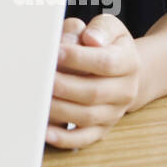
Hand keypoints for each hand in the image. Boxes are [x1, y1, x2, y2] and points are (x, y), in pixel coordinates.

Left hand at [46, 13, 140, 149]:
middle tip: (42, 78)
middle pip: (94, 92)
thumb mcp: (109, 28)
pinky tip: (45, 131)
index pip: (106, 63)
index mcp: (128, 62)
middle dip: (64, 85)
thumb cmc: (107, 45)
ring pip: (86, 116)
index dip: (80, 58)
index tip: (57, 52)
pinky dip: (64, 138)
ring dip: (59, 109)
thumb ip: (99, 29)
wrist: (123, 72)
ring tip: (38, 98)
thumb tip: (90, 39)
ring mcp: (114, 112)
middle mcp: (125, 90)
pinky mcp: (101, 129)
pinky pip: (84, 138)